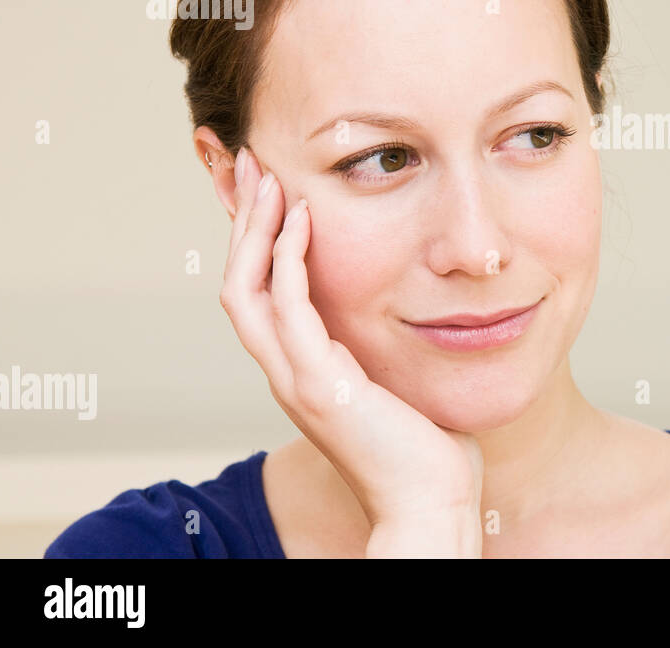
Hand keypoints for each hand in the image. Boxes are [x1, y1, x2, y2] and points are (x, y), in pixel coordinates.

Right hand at [219, 147, 483, 556]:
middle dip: (242, 222)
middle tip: (252, 165)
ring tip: (267, 177)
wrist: (431, 504)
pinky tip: (300, 219)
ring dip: (253, 229)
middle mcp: (288, 373)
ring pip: (246, 290)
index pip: (262, 293)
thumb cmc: (428, 447)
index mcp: (304, 369)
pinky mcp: (321, 386)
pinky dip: (288, 259)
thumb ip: (387, 346)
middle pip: (238, 284)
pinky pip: (288, 309)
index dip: (258, 240)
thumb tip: (416, 306)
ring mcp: (297, 380)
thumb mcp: (398, 379)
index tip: (272, 189)